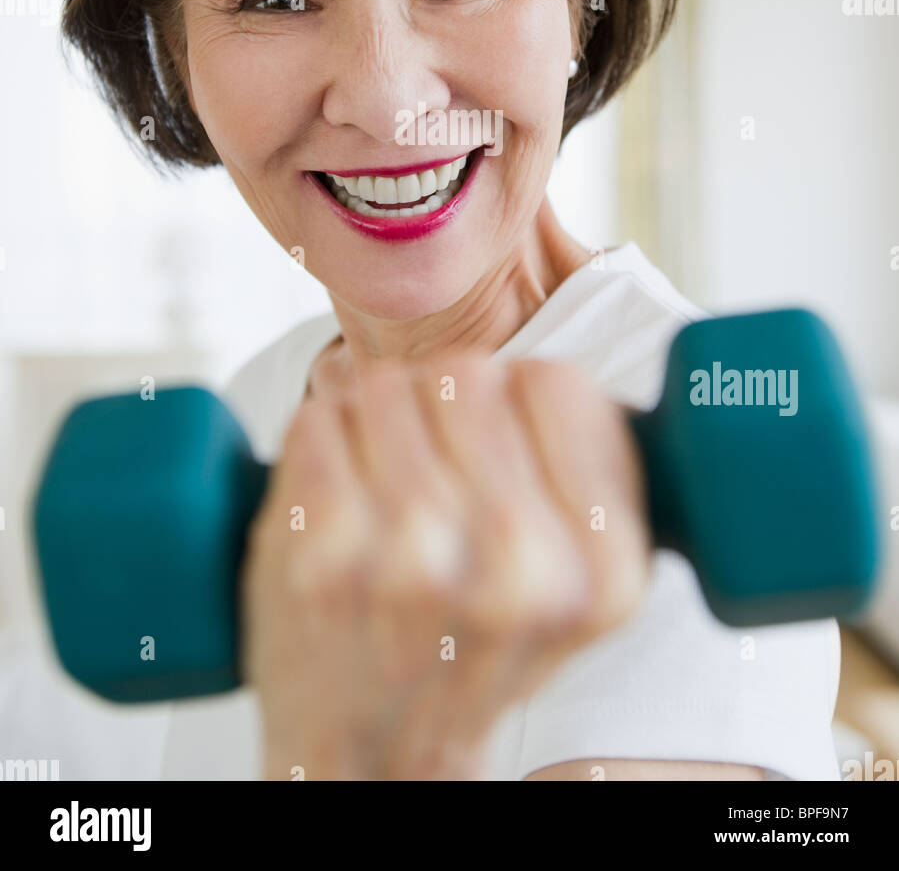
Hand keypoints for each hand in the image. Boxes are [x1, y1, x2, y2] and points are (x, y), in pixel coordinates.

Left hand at [239, 352, 650, 780]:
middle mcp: (525, 571)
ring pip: (388, 389)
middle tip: (431, 469)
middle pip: (469, 377)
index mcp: (608, 572)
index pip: (559, 384)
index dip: (518, 394)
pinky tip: (335, 497)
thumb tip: (545, 374)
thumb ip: (588, 479)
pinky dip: (318, 439)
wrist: (369, 754)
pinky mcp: (328, 562)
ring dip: (375, 419)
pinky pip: (320, 419)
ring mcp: (419, 565)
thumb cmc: (467, 647)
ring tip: (382, 489)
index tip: (500, 436)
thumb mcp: (576, 578)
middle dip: (440, 404)